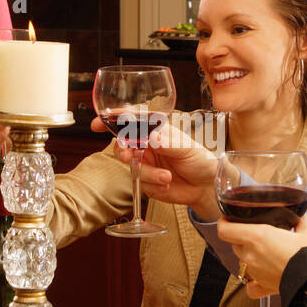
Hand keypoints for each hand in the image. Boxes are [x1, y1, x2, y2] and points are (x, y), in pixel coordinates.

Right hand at [106, 121, 220, 215]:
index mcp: (157, 131)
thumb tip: (153, 137)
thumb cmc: (201, 161)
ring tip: (166, 177)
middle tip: (130, 156)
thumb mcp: (187, 148)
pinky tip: (166, 183)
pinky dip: (153, 184)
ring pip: (132, 166)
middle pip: (123, 144)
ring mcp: (146, 164)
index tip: (99, 123)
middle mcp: (148, 145)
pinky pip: (140, 183)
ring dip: (148, 173)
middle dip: (123, 150)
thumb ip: (169, 143)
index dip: (114, 119)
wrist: (206, 187)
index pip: (133, 121)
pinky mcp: (147, 182)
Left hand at [217, 215, 306, 296]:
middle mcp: (251, 255)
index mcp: (257, 236)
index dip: (224, 223)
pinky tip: (260, 277)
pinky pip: (251, 286)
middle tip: (258, 235)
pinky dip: (252, 282)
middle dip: (243, 238)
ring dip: (250, 256)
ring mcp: (255, 272)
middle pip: (235, 244)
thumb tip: (300, 218)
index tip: (229, 219)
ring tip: (266, 253)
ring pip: (243, 261)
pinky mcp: (263, 287)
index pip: (225, 230)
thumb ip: (300, 222)